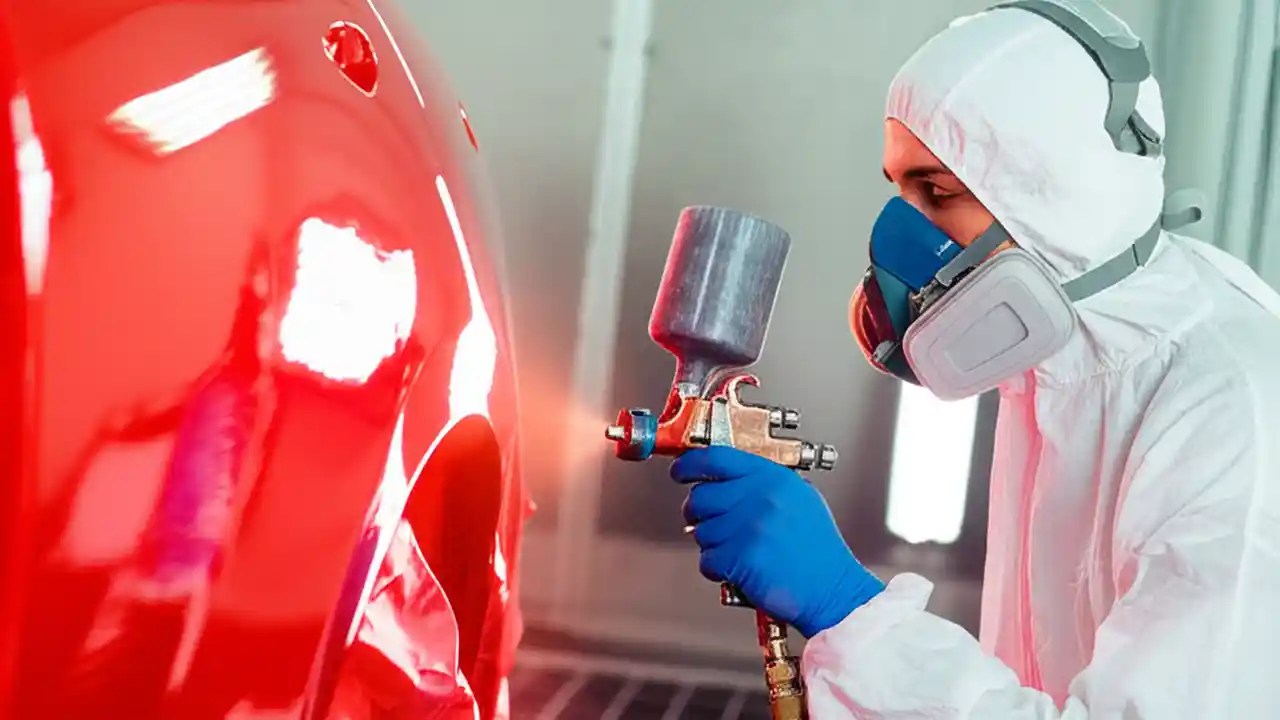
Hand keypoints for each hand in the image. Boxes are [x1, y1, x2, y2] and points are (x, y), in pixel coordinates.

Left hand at [672, 446, 884, 636]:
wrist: (832, 589)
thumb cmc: (817, 551)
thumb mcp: (799, 499)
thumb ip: (763, 483)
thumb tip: (723, 477)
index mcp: (773, 478)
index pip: (717, 457)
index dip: (690, 463)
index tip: (680, 469)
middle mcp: (760, 497)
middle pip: (700, 496)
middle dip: (697, 513)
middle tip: (710, 523)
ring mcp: (749, 527)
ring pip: (701, 531)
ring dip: (713, 545)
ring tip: (740, 552)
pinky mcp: (741, 557)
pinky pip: (708, 560)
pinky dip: (718, 569)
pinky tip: (740, 569)